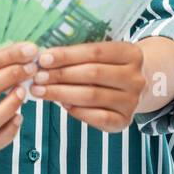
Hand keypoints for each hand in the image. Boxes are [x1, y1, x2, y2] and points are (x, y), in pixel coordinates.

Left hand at [30, 40, 145, 132]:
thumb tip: (44, 61)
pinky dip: (76, 111)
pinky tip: (62, 104)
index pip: (95, 52)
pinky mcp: (124, 121)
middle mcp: (135, 78)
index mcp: (131, 54)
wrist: (135, 89)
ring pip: (91, 96)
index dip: (67, 55)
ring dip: (61, 93)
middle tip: (37, 77)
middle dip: (60, 75)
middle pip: (92, 74)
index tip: (43, 59)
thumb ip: (79, 56)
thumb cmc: (109, 68)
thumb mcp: (103, 56)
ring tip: (40, 91)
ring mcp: (132, 101)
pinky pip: (97, 117)